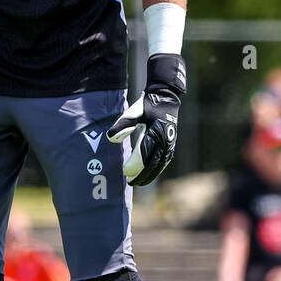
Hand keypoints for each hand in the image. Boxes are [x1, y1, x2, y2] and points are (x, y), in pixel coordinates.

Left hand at [108, 53, 183, 185]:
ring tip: (138, 182)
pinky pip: (164, 161)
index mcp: (155, 133)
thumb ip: (122, 125)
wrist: (166, 98)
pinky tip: (149, 174)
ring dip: (149, 175)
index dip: (135, 165)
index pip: (144, 154)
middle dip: (142, 174)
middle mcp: (164, 140)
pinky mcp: (171, 144)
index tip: (125, 172)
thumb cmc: (147, 106)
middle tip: (130, 182)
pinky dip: (156, 169)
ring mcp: (169, 143)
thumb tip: (110, 138)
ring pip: (160, 164)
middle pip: (153, 163)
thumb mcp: (133, 112)